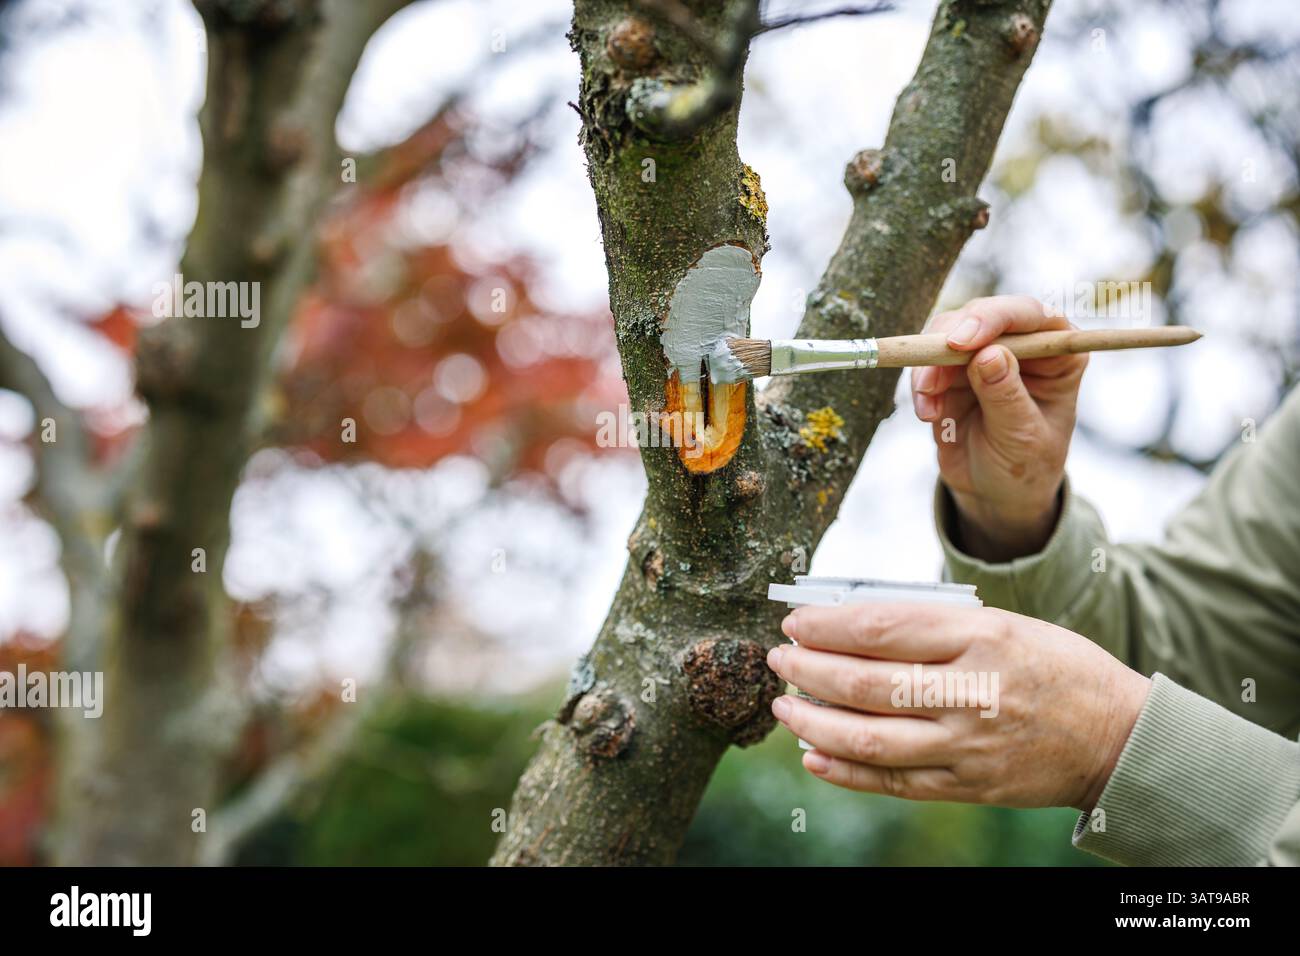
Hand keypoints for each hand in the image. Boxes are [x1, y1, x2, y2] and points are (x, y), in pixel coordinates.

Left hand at [766, 602, 1150, 810]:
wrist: (1115, 736)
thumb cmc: (1051, 666)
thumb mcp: (1001, 624)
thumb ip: (931, 626)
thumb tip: (847, 623)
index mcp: (982, 638)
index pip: (882, 629)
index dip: (827, 627)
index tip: (795, 623)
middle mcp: (972, 693)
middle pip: (865, 684)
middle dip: (808, 670)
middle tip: (780, 660)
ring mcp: (968, 746)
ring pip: (868, 739)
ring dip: (812, 722)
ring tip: (785, 706)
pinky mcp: (967, 786)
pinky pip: (891, 781)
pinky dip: (843, 770)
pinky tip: (812, 755)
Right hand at [911, 295, 1086, 560]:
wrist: (996, 493)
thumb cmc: (1026, 466)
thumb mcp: (1023, 437)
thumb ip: (1006, 396)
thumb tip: (989, 354)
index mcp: (1057, 352)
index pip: (1027, 315)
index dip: (992, 319)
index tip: (961, 342)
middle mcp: (1020, 345)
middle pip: (979, 316)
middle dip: (949, 344)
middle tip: (929, 379)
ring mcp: (981, 356)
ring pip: (944, 335)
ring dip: (929, 368)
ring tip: (929, 408)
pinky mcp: (950, 373)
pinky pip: (926, 365)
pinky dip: (921, 387)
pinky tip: (928, 415)